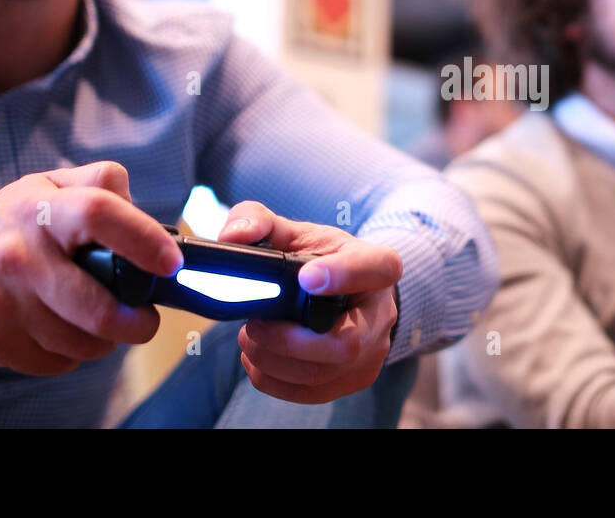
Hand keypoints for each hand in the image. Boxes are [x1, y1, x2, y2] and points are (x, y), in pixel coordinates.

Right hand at [0, 161, 181, 374]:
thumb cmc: (0, 223)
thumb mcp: (42, 187)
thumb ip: (96, 184)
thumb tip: (142, 207)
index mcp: (37, 209)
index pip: (99, 213)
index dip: (144, 239)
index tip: (171, 264)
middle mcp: (17, 254)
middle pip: (97, 304)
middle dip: (135, 322)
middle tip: (145, 320)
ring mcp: (0, 301)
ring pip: (80, 341)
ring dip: (103, 341)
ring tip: (101, 325)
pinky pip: (54, 361)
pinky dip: (70, 355)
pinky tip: (61, 335)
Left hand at [217, 201, 401, 403]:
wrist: (345, 291)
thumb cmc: (320, 259)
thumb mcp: (294, 230)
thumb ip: (257, 220)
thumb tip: (232, 238)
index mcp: (375, 265)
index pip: (376, 270)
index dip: (344, 275)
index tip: (305, 277)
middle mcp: (382, 313)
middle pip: (347, 343)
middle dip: (287, 340)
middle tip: (254, 324)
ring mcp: (372, 352)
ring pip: (322, 373)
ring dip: (273, 360)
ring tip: (250, 338)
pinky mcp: (353, 379)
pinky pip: (311, 393)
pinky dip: (273, 380)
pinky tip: (258, 358)